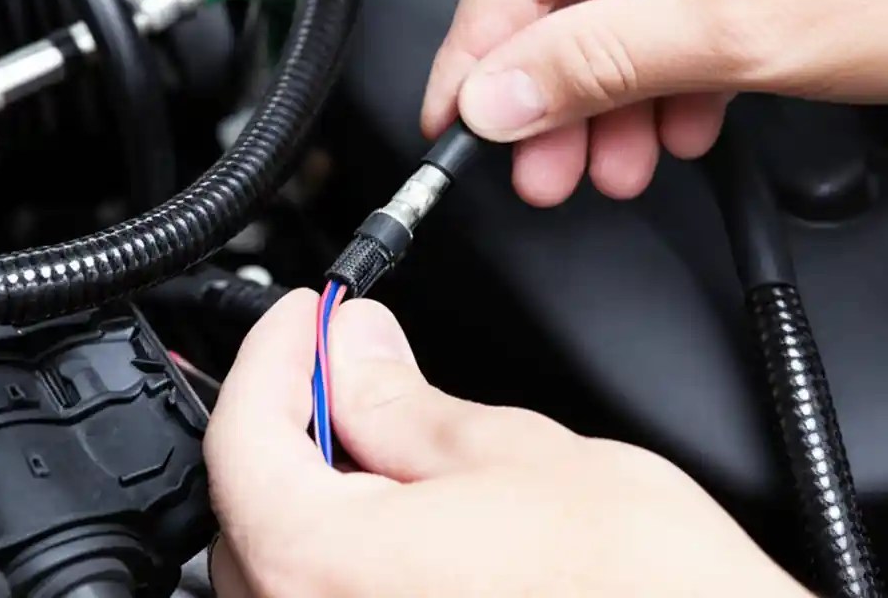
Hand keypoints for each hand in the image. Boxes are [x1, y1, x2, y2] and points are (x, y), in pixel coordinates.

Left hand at [203, 290, 811, 596]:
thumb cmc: (643, 590)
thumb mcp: (516, 454)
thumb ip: (404, 401)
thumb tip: (353, 348)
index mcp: (324, 565)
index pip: (243, 437)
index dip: (274, 354)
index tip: (307, 316)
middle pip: (251, 504)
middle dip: (296, 418)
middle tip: (350, 361)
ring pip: (287, 566)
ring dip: (322, 489)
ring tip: (393, 438)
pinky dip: (351, 553)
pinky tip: (411, 521)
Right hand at [422, 0, 887, 206]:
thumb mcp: (745, 28)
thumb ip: (603, 62)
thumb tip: (499, 92)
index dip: (479, 56)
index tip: (454, 127)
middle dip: (550, 94)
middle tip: (541, 172)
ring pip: (624, 6)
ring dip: (612, 96)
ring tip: (614, 168)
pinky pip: (680, 3)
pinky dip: (670, 72)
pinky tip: (676, 127)